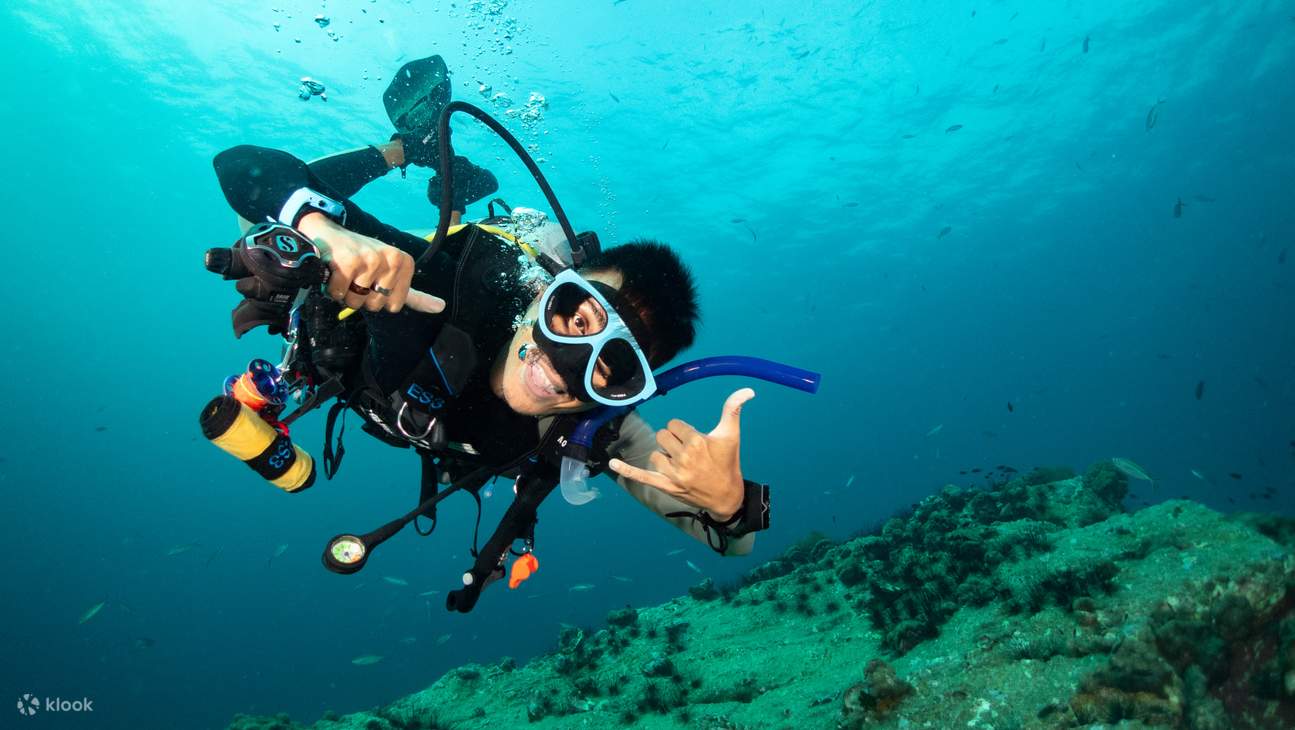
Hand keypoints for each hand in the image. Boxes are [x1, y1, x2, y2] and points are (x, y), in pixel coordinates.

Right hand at [298, 213, 444, 313]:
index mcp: (405, 263)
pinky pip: (339, 294)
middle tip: (356, 276)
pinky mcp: (349, 263)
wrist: (329, 235)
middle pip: (375, 306)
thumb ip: (415, 295)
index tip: (372, 281)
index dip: (378, 299)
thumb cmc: (361, 258)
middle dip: (361, 297)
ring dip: (345, 293)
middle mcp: (391, 259)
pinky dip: (332, 289)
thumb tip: (441, 307)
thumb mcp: (393, 274)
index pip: (393, 307)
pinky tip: (334, 272)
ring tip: (345, 274)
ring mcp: (370, 260)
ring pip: (356, 302)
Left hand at [608, 388, 754, 519]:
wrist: (727, 496)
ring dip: (664, 456)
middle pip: (662, 436)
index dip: (683, 430)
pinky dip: (627, 470)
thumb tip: (748, 390)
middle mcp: (683, 458)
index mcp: (697, 442)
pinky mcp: (666, 486)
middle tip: (688, 452)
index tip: (695, 440)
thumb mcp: (731, 434)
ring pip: (655, 453)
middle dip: (673, 441)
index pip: (674, 425)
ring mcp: (673, 474)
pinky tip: (613, 463)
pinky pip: (642, 476)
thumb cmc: (728, 462)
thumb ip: (733, 409)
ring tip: (681, 464)